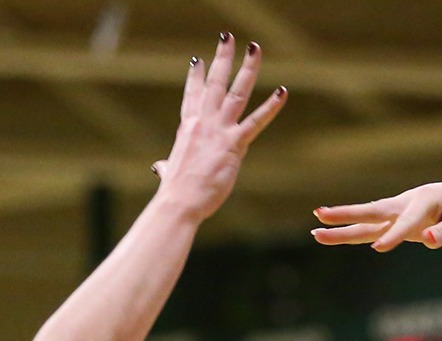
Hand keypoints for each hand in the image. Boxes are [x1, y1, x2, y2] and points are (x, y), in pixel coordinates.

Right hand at [153, 35, 286, 222]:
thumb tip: (159, 169)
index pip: (192, 95)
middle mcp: (203, 122)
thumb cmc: (175, 191)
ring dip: (247, 68)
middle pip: (214, 82)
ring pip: (236, 92)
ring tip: (254, 48)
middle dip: (222, 57)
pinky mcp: (234, 144)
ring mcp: (218, 130)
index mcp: (188, 127)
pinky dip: (271, 106)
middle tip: (227, 37)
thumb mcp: (169, 172)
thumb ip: (166, 166)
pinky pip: (256, 121)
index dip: (195, 77)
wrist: (179, 201)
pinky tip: (282, 92)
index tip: (197, 60)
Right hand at [311, 179, 441, 250]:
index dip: (395, 234)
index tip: (379, 248)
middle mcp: (407, 203)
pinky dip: (352, 233)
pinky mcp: (397, 222)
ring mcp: (399, 212)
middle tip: (320, 216)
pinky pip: (371, 229)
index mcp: (427, 199)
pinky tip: (329, 236)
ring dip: (342, 226)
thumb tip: (428, 239)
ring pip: (367, 221)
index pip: (408, 220)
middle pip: (374, 212)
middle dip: (348, 215)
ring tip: (316, 231)